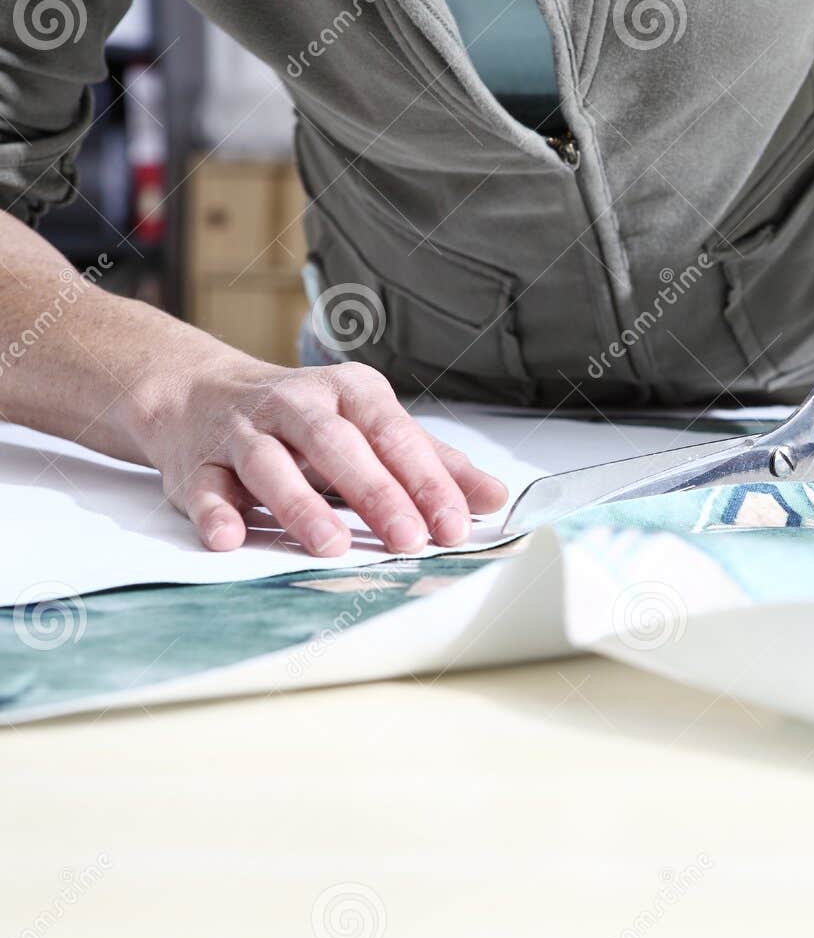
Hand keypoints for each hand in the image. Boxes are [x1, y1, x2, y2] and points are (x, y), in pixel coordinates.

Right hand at [131, 350, 506, 554]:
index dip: (426, 480)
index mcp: (350, 393)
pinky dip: (214, 512)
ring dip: (299, 505)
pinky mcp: (195, 464)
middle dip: (375, 492)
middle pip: (336, 445)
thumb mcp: (374, 429)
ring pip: (269, 464)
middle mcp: (295, 405)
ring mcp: (241, 432)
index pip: (394, 435)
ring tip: (333, 546)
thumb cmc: (308, 420)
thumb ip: (433, 464)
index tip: (453, 525)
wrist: (198, 391)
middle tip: (407, 539)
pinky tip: (230, 538)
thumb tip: (494, 498)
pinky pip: (204, 487)